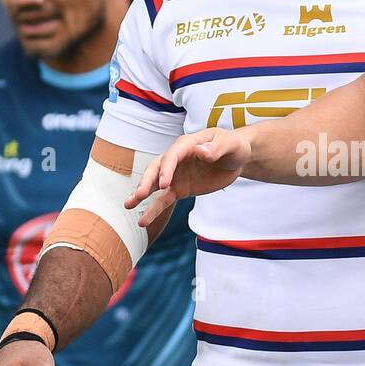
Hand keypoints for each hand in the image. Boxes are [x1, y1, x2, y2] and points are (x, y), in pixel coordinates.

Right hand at [126, 128, 251, 227]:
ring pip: (155, 185)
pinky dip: (153, 209)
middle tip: (140, 194)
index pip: (172, 155)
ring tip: (128, 205)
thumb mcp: (230, 145)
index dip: (167, 169)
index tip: (164, 184)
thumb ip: (216, 148)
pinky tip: (143, 221)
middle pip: (157, 168)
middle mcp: (177, 159)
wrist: (236, 158)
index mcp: (187, 144)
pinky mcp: (179, 188)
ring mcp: (175, 174)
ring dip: (141, 194)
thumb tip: (201, 151)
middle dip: (148, 181)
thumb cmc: (233, 146)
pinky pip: (164, 199)